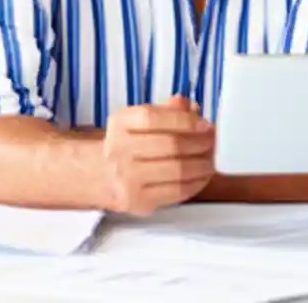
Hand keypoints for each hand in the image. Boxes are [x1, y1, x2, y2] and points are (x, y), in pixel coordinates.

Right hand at [101, 95, 214, 215]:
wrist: (96, 176)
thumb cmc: (125, 144)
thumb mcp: (138, 120)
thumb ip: (165, 111)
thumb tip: (190, 107)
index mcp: (121, 123)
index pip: (153, 118)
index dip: (185, 120)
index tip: (205, 124)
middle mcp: (119, 150)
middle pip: (170, 145)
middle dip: (200, 142)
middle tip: (212, 142)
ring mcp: (127, 178)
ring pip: (177, 170)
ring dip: (202, 164)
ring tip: (210, 159)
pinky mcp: (138, 201)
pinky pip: (177, 192)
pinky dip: (196, 183)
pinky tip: (202, 176)